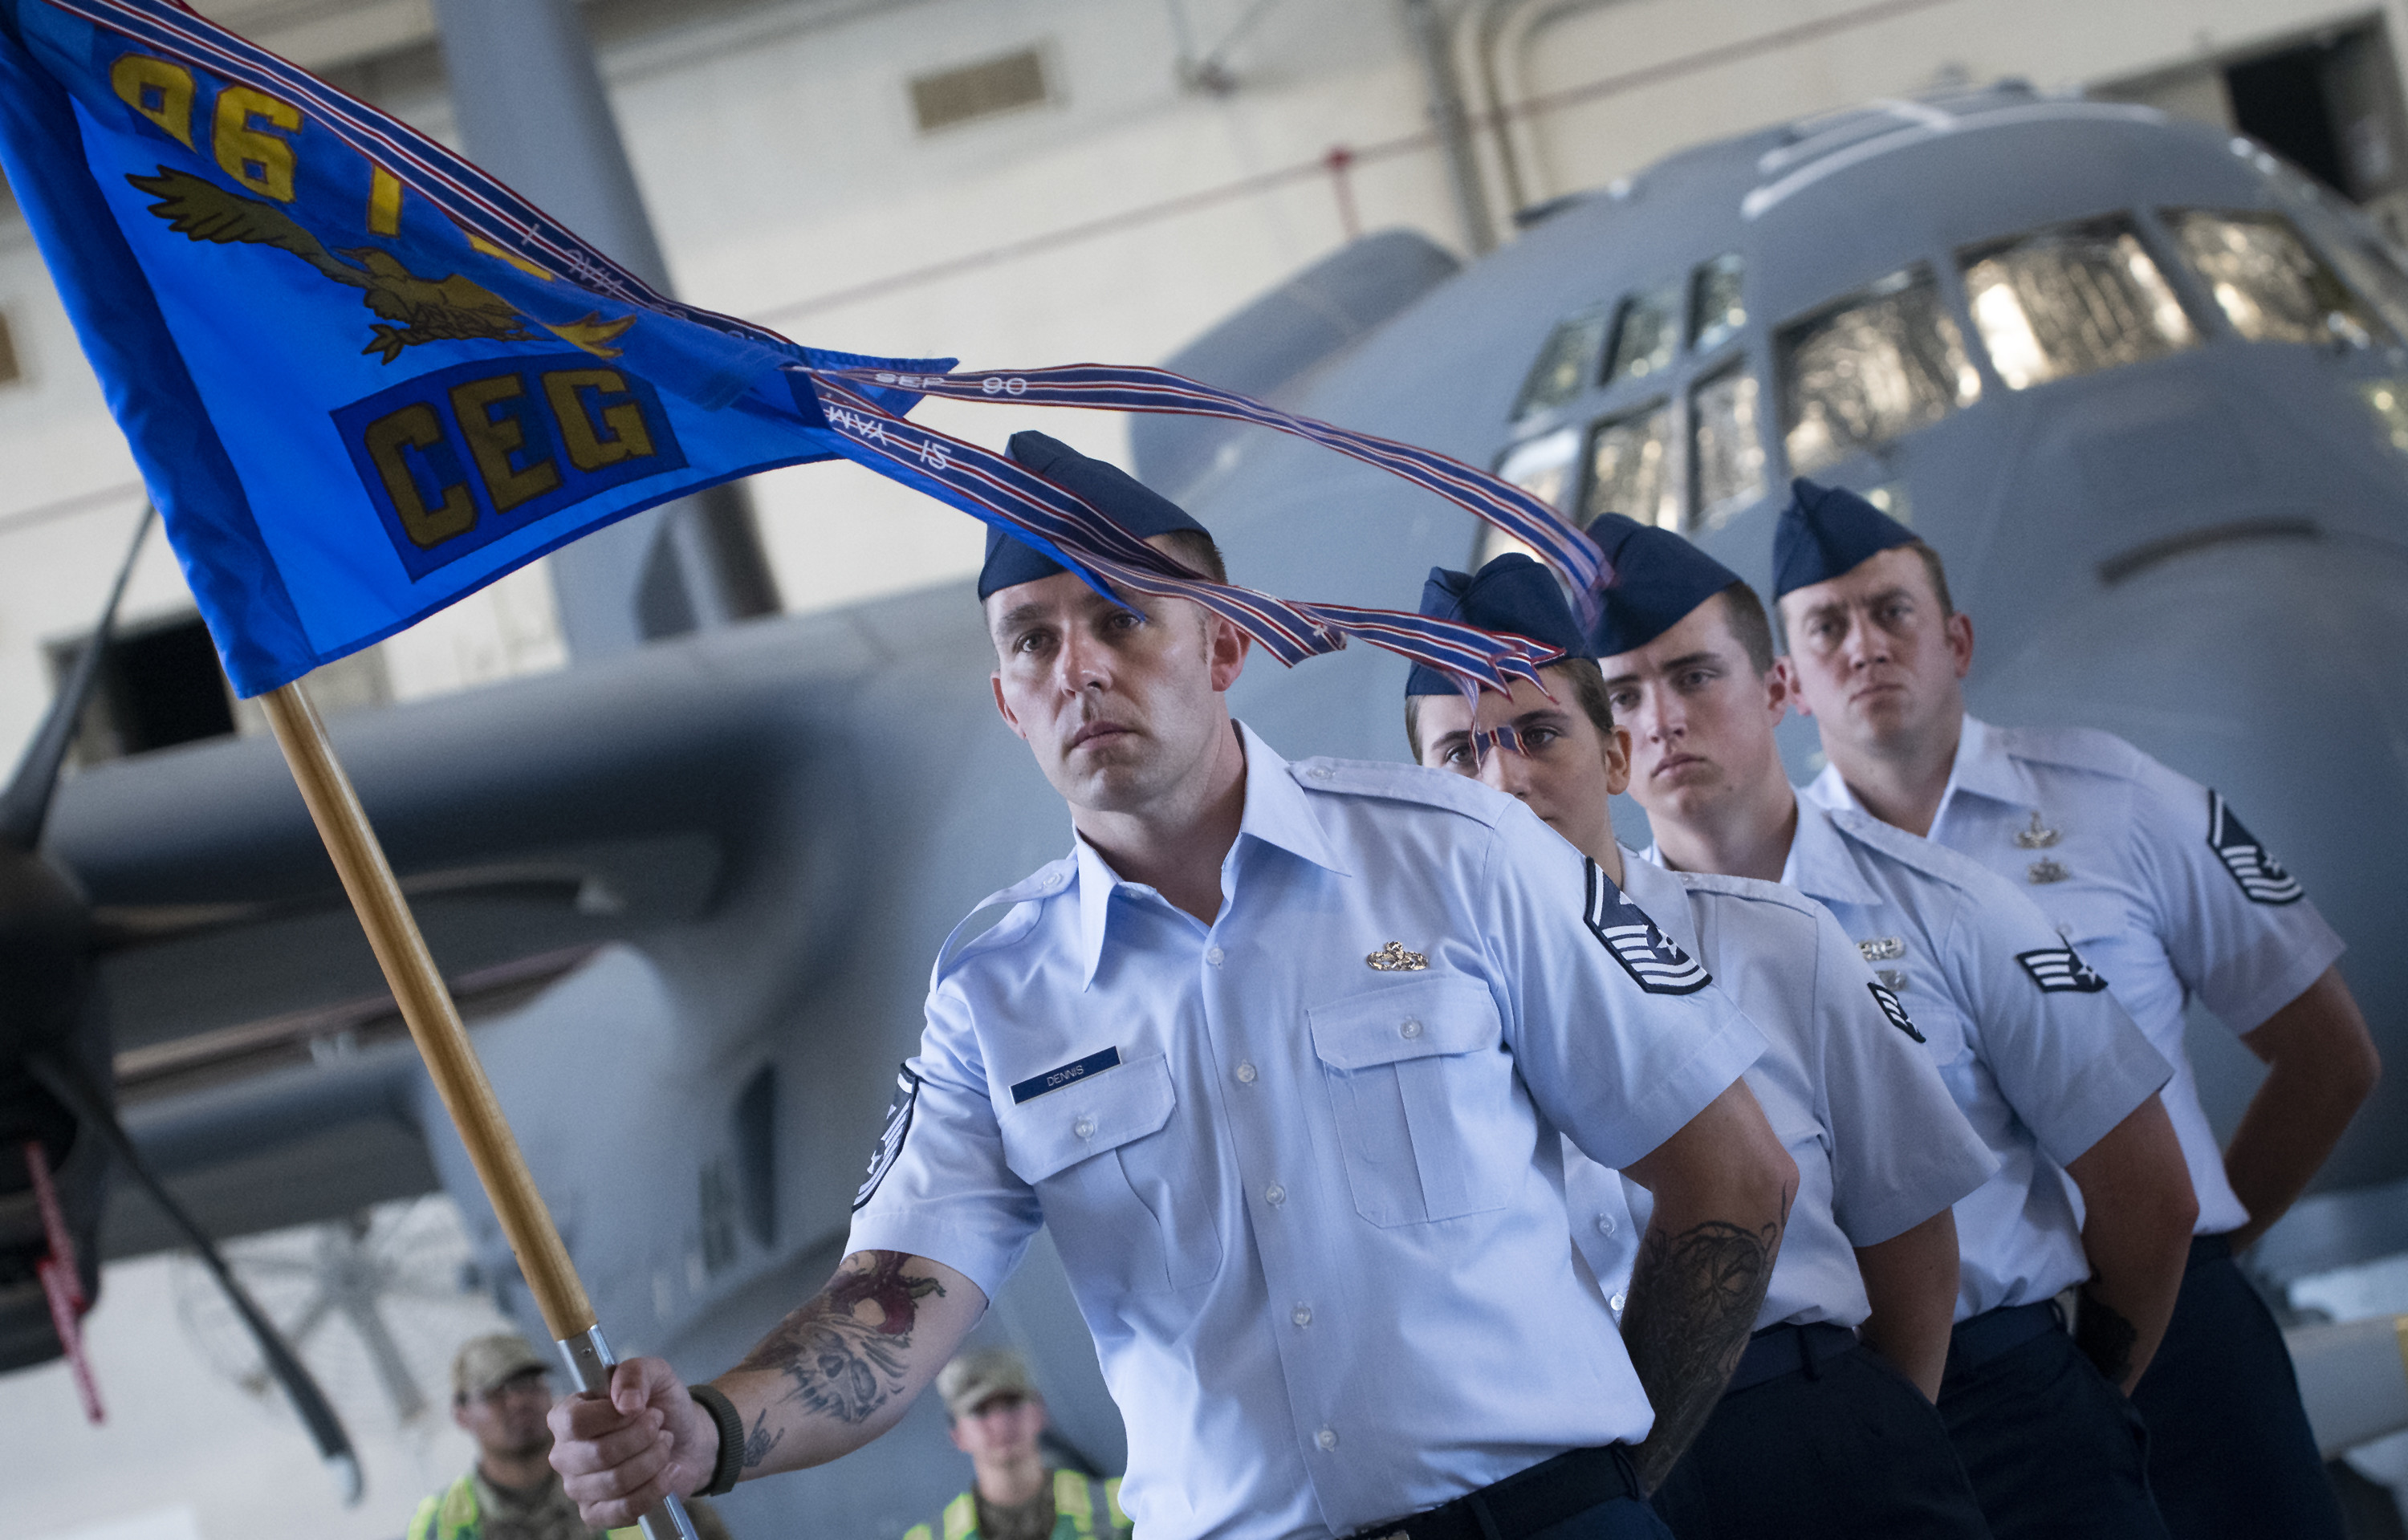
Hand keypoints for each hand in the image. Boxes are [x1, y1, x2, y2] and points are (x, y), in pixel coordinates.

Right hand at [549, 1357, 716, 1528]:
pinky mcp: (596, 1512)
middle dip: (643, 1438)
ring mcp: (577, 1487)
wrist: (685, 1439)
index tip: (642, 1408)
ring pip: (616, 1482)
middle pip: (599, 1454)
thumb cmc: (660, 1404)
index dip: (614, 1417)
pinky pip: (623, 1510)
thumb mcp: (654, 1373)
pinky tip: (667, 1473)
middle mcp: (564, 1454)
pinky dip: (655, 1490)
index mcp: (566, 1416)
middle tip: (659, 1426)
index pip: (576, 1422)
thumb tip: (626, 1403)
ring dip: (653, 1460)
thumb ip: (636, 1373)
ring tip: (664, 1444)